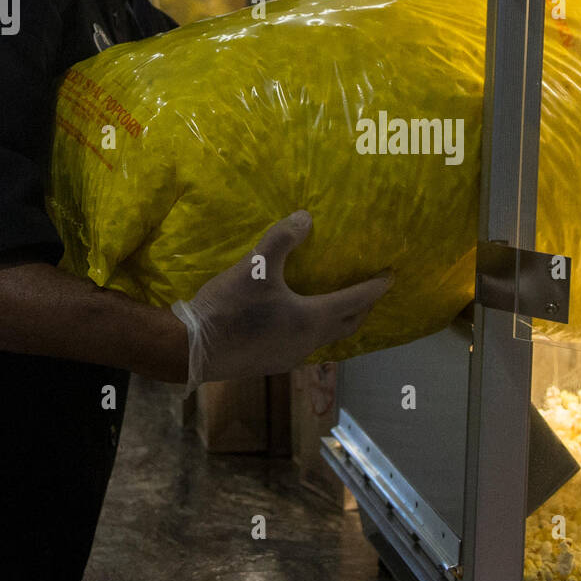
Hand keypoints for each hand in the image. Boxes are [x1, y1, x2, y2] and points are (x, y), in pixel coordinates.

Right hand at [172, 210, 391, 383]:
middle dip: (363, 308)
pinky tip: (301, 324)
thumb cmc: (229, 308)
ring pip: (327, 339)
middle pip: (347, 325)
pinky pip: (306, 346)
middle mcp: (308, 343)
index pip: (355, 301)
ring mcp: (290, 357)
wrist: (190, 348)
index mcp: (311, 319)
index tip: (390, 277)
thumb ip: (282, 238)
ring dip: (339, 322)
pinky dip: (316, 332)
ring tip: (342, 307)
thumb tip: (306, 217)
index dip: (374, 288)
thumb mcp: (256, 266)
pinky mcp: (271, 364)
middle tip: (372, 292)